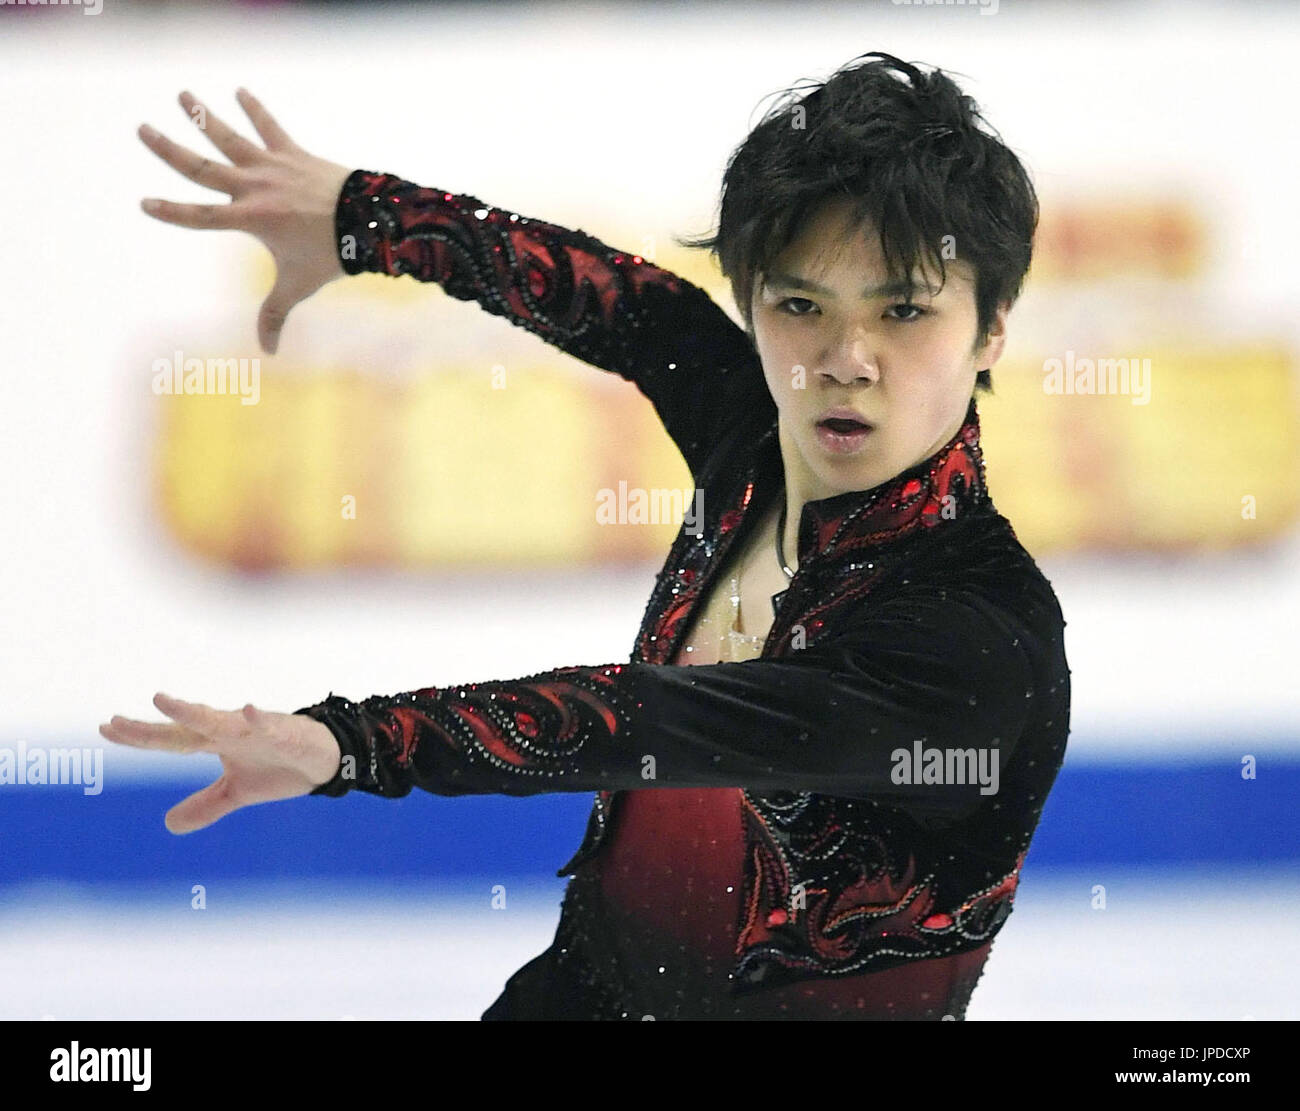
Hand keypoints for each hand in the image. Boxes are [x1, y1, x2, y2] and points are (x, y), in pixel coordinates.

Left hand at [99, 693, 341, 833]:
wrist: (326, 760)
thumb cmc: (279, 767)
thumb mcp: (238, 793)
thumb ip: (205, 805)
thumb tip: (167, 824)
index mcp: (215, 742)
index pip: (171, 739)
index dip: (140, 736)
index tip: (105, 728)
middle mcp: (229, 731)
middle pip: (184, 728)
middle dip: (152, 727)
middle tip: (116, 723)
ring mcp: (255, 729)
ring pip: (219, 719)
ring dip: (191, 712)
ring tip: (163, 702)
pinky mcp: (286, 731)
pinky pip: (270, 723)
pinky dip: (258, 719)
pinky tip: (247, 711)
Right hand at [138, 88, 354, 353]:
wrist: (369, 221)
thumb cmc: (332, 254)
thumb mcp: (299, 284)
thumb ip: (276, 314)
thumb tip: (268, 352)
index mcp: (250, 219)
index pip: (199, 216)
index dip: (171, 211)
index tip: (143, 202)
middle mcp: (254, 188)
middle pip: (202, 167)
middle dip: (169, 149)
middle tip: (141, 128)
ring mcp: (273, 167)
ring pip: (229, 137)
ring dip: (204, 116)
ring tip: (182, 95)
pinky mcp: (294, 154)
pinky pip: (271, 128)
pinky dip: (256, 110)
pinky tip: (240, 91)